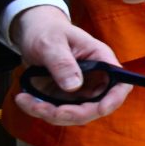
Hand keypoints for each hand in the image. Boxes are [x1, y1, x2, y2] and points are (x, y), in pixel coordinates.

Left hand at [11, 5, 132, 125]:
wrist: (34, 32)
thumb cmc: (47, 31)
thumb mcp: (52, 43)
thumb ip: (62, 63)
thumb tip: (74, 86)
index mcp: (101, 61)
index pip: (120, 85)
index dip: (114, 99)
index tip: (101, 109)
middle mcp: (94, 80)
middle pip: (96, 107)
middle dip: (73, 113)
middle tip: (47, 110)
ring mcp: (78, 91)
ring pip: (74, 114)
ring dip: (50, 114)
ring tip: (25, 100)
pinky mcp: (63, 98)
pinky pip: (56, 112)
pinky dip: (39, 111)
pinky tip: (24, 99)